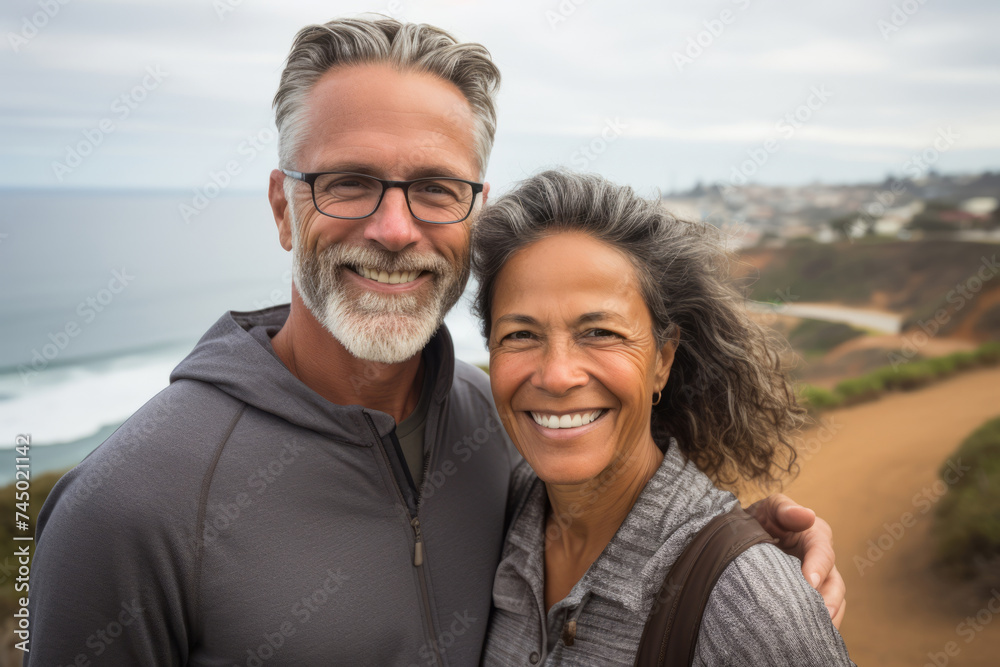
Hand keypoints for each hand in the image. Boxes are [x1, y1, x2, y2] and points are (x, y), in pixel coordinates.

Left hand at [746, 493, 846, 627]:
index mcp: (815, 537)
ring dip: (825, 618)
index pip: (822, 553)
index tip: (810, 583)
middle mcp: (820, 562)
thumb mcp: (770, 507)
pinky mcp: (804, 597)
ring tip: (813, 632)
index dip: (818, 568)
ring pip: (830, 603)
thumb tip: (806, 515)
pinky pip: (815, 614)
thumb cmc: (762, 518)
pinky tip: (802, 635)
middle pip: (834, 584)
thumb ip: (786, 509)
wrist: (742, 535)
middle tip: (821, 616)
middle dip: (830, 601)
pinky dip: (813, 625)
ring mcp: (815, 582)